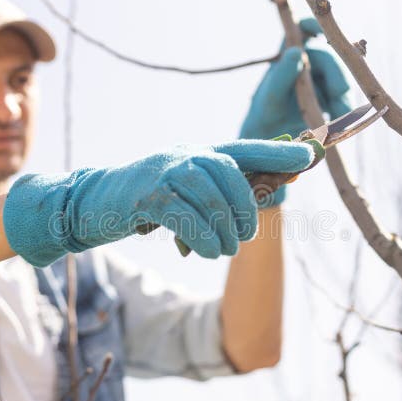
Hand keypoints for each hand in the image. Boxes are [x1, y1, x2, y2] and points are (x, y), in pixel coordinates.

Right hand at [3, 139, 314, 264]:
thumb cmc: (145, 202)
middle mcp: (185, 156)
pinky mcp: (147, 195)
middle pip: (232, 176)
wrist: (92, 204)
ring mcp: (165, 172)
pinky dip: (204, 238)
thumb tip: (266, 201)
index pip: (245, 148)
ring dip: (225, 231)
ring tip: (224, 249)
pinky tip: (208, 251)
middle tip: (243, 237)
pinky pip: (188, 216)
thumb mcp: (183, 192)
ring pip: (213, 198)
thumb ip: (218, 193)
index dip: (277, 152)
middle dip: (246, 211)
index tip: (310, 156)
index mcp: (197, 153)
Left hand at [240, 18, 351, 140]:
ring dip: (343, 96)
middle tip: (339, 93)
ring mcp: (322, 78)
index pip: (304, 29)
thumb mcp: (270, 96)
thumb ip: (281, 75)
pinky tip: (340, 121)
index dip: (316, 24)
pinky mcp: (332, 96)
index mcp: (290, 54)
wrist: (271, 138)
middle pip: (332, 57)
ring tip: (338, 115)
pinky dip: (344, 108)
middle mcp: (309, 61)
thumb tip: (297, 51)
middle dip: (338, 75)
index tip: (322, 33)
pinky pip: (344, 97)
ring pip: (343, 79)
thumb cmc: (263, 113)